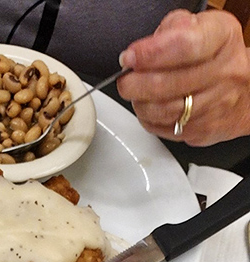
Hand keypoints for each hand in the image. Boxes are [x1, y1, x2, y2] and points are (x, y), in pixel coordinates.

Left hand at [117, 8, 249, 145]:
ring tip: (137, 94)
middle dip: (135, 83)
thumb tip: (143, 49)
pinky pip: (164, 130)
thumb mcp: (200, 27)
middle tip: (126, 79)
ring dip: (140, 103)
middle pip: (167, 84)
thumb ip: (172, 29)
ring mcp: (215, 105)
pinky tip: (150, 109)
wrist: (245, 92)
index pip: (185, 46)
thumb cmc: (217, 56)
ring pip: (163, 111)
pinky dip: (149, 120)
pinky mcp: (203, 131)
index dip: (151, 53)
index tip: (130, 57)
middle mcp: (223, 72)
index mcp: (221, 38)